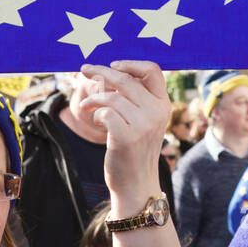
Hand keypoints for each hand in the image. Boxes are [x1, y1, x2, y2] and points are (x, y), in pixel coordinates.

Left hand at [78, 61, 168, 203]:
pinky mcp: (127, 137)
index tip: (113, 64)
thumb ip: (137, 98)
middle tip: (84, 69)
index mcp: (163, 104)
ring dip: (94, 99)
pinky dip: (96, 113)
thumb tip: (111, 71)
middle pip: (126, 80)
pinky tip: (97, 119)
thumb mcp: (145, 121)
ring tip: (87, 106)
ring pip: (112, 97)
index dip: (131, 63)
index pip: (153, 70)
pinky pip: (105, 112)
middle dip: (101, 71)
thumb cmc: (135, 149)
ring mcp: (143, 125)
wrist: (136, 183)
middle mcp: (156, 112)